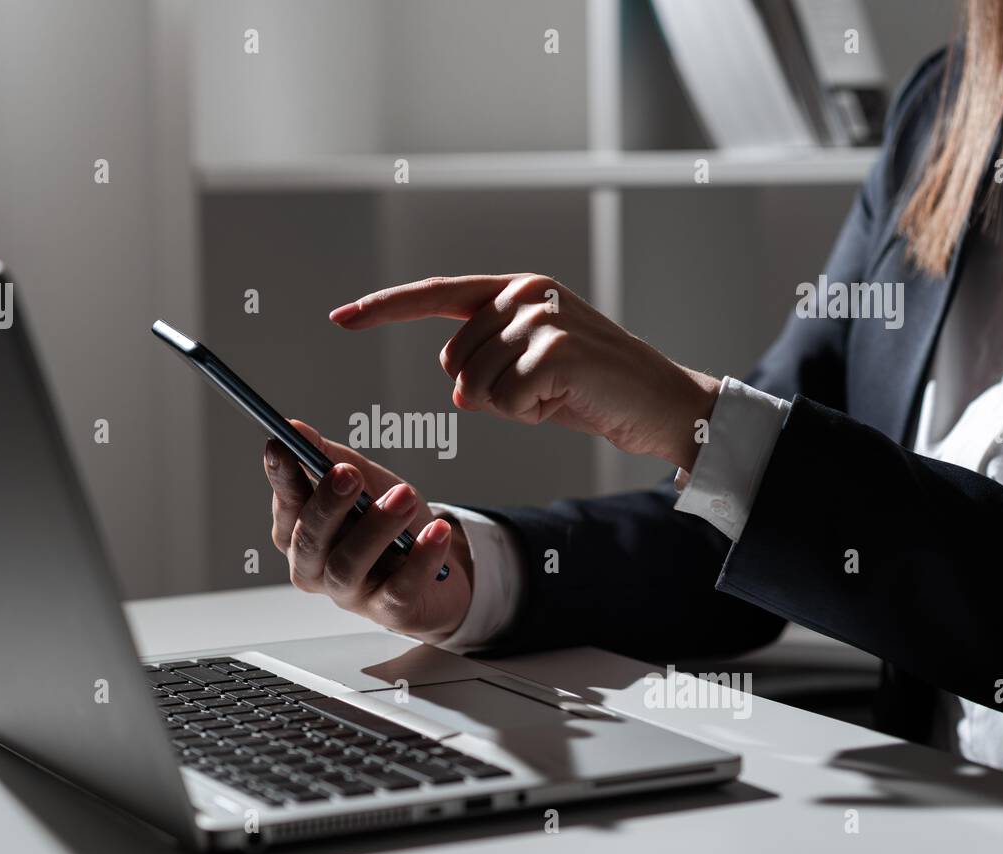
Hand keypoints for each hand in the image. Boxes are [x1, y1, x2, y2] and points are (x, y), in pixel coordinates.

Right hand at [264, 421, 473, 641]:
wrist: (436, 571)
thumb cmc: (389, 525)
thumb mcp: (361, 484)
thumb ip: (327, 459)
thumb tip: (295, 429)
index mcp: (300, 534)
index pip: (285, 506)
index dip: (282, 477)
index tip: (281, 445)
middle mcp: (315, 568)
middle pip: (309, 540)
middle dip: (327, 504)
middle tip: (348, 473)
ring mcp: (349, 594)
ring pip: (349, 565)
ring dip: (376, 528)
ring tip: (403, 497)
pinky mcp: (388, 611)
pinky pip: (399, 588)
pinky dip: (421, 559)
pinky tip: (436, 531)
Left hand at [330, 274, 719, 470]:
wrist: (661, 402)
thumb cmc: (593, 388)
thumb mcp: (531, 366)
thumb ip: (486, 360)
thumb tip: (457, 386)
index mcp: (516, 289)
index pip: (437, 295)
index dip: (385, 308)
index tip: (341, 317)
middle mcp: (526, 294)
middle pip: (454, 362)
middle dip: (487, 392)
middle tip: (542, 390)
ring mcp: (542, 318)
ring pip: (476, 387)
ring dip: (511, 407)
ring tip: (557, 394)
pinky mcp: (556, 350)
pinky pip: (505, 402)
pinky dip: (529, 415)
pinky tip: (566, 401)